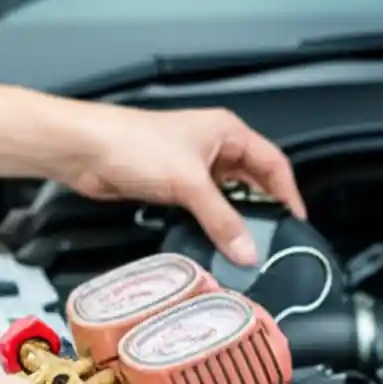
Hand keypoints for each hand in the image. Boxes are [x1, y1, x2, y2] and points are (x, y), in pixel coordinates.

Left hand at [66, 106, 305, 265]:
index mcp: (227, 132)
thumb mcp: (189, 182)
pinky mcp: (171, 186)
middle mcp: (213, 147)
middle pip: (251, 183)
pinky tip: (214, 243)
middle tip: (272, 242)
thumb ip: (221, 219)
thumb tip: (247, 250)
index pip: (273, 163)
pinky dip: (209, 226)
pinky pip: (201, 209)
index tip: (296, 223)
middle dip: (262, 211)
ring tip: (245, 249)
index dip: (288, 193)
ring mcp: (191, 167)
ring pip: (225, 199)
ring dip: (233, 222)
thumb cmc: (134, 144)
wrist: (86, 150)